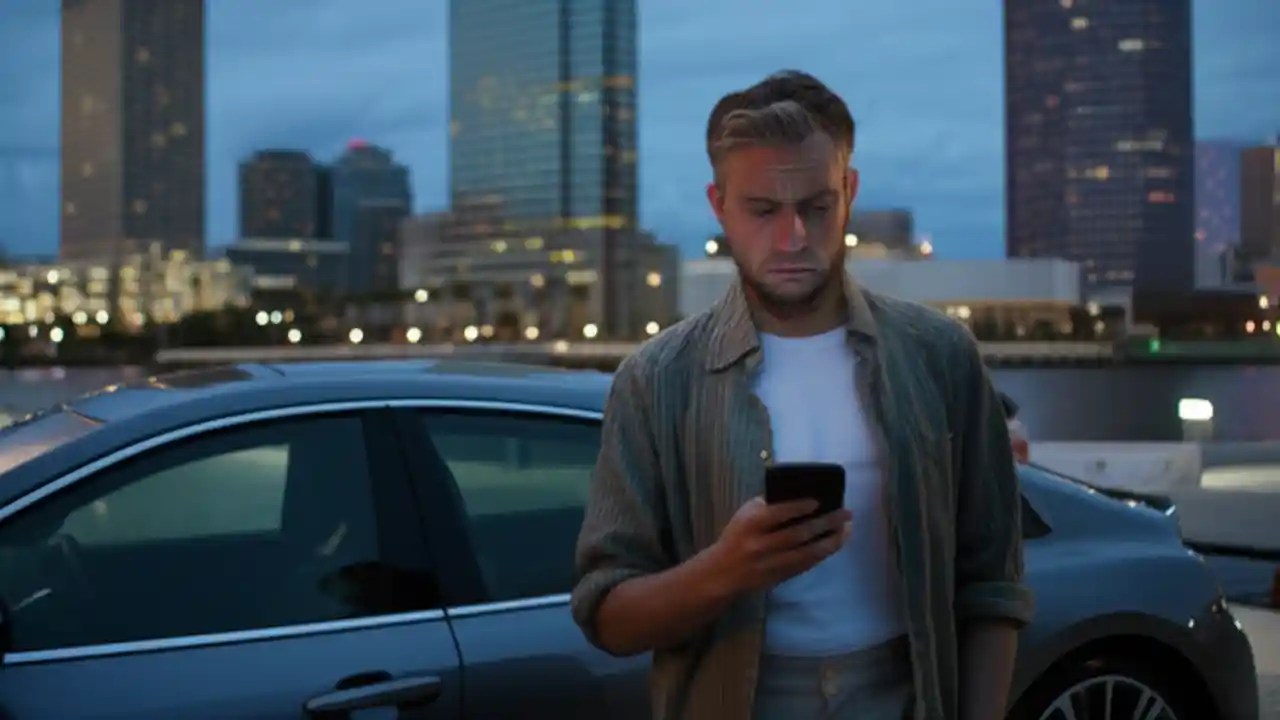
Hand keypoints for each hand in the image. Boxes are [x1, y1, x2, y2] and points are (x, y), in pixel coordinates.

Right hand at [706, 496, 851, 595]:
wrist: (724, 572)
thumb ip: (768, 505)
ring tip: (847, 529)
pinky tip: (835, 543)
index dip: (799, 507)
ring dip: (831, 540)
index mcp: (752, 524)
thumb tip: (799, 494)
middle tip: (845, 513)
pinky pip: (807, 564)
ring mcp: (773, 564)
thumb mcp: (745, 515)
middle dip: (826, 523)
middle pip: (799, 534)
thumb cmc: (737, 536)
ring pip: (808, 553)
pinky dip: (823, 554)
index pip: (778, 513)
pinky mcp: (782, 577)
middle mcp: (763, 545)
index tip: (818, 500)